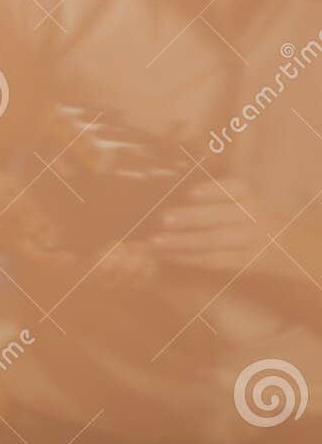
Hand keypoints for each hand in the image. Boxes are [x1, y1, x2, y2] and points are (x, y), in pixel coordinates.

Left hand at [150, 178, 271, 271]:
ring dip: (181, 242)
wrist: (289, 247)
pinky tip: (166, 254)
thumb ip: (214, 189)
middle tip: (164, 218)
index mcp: (249, 195)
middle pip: (219, 217)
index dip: (212, 191)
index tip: (190, 192)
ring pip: (213, 241)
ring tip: (155, 241)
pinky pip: (214, 260)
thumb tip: (168, 181)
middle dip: (191, 218)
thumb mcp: (243, 197)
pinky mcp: (244, 262)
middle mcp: (252, 216)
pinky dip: (188, 258)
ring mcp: (249, 241)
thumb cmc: (250, 214)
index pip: (235, 189)